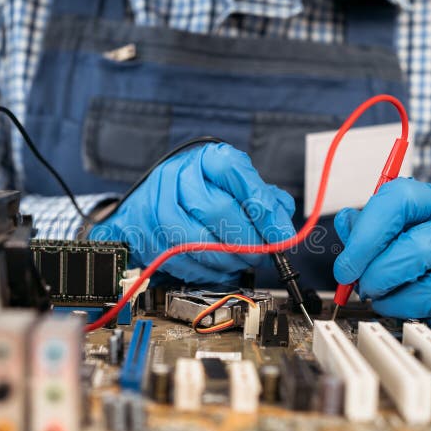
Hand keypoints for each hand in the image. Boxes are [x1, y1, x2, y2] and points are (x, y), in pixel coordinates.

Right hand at [89, 143, 295, 282]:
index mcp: (205, 158)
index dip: (262, 206)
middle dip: (248, 240)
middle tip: (265, 254)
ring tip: (244, 262)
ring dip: (228, 259)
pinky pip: (182, 261)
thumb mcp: (234, 184)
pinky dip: (208, 271)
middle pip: (217, 209)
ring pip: (197, 240)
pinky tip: (221, 268)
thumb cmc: (200, 194)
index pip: (234, 172)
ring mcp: (158, 206)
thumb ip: (263, 199)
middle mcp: (178, 177)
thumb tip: (283, 228)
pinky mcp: (147, 235)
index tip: (282, 234)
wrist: (150, 204)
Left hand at [333, 178, 430, 341]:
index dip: (364, 240)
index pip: (394, 205)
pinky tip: (421, 312)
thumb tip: (347, 228)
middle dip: (380, 278)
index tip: (345, 268)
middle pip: (418, 252)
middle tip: (366, 288)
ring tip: (389, 302)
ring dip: (402, 306)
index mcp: (430, 200)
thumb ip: (367, 225)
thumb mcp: (399, 221)